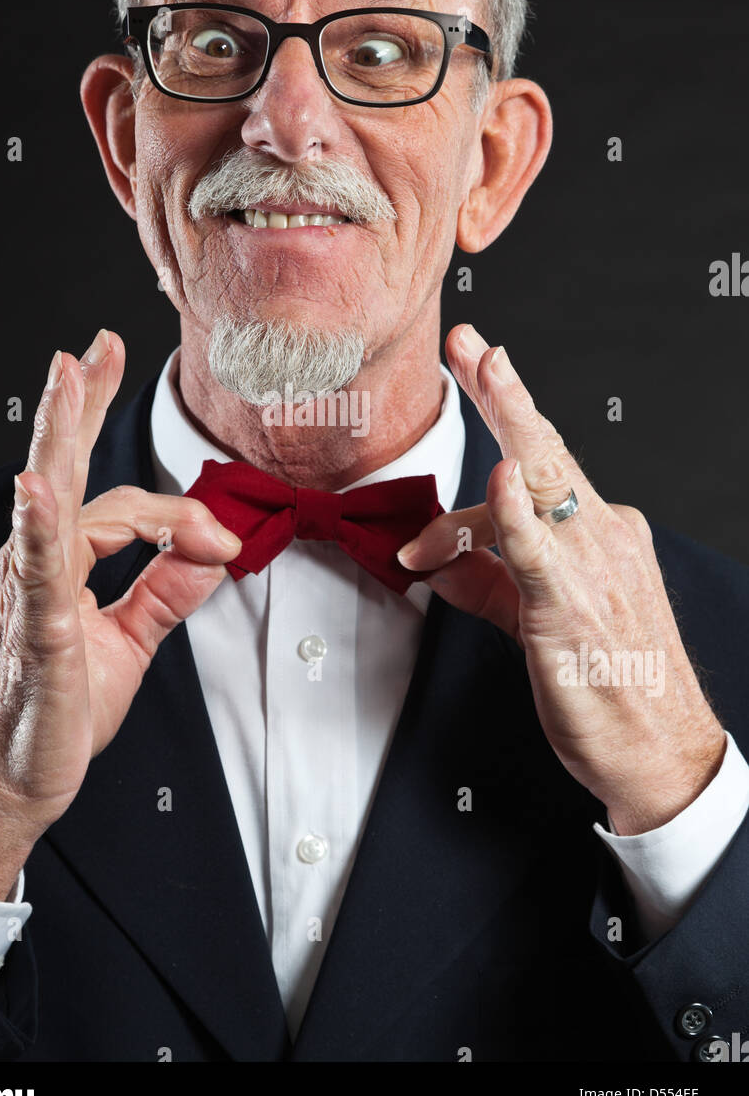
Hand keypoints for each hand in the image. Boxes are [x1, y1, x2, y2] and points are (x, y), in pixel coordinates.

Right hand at [0, 330, 240, 897]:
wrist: (13, 782)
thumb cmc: (57, 713)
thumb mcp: (128, 641)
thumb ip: (166, 589)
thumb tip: (212, 548)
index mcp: (63, 563)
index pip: (124, 507)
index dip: (182, 515)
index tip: (224, 536)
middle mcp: (39, 564)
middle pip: (66, 469)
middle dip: (79, 404)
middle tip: (94, 348)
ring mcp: (29, 592)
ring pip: (52, 500)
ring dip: (62, 435)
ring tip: (66, 375)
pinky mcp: (35, 633)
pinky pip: (36, 572)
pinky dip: (38, 528)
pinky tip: (37, 492)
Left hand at [398, 323, 725, 834]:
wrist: (660, 753)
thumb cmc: (608, 687)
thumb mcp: (534, 623)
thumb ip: (485, 584)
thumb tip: (434, 564)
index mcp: (597, 534)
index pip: (539, 467)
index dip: (506, 413)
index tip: (481, 365)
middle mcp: (601, 535)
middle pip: (546, 451)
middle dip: (506, 390)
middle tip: (473, 342)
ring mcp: (592, 565)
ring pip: (545, 480)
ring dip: (510, 423)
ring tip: (484, 370)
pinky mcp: (571, 607)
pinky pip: (537, 551)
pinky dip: (515, 511)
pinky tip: (499, 475)